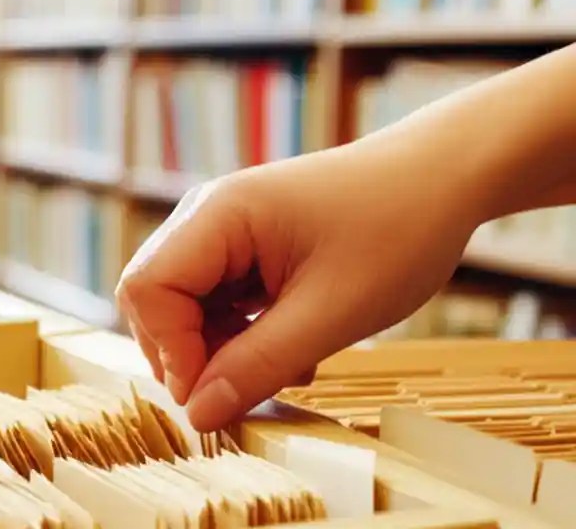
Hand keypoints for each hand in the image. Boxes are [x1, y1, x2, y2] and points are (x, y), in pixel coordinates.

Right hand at [115, 139, 479, 431]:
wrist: (444, 177)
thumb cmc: (398, 227)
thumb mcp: (333, 313)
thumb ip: (258, 365)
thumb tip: (197, 415)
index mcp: (218, 214)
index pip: (147, 289)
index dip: (170, 350)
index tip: (216, 395)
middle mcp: (206, 217)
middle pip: (153, 299)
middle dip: (188, 354)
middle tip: (246, 388)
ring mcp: (222, 231)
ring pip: (182, 307)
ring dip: (218, 350)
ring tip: (283, 366)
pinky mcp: (243, 248)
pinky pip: (214, 303)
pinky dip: (240, 337)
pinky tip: (291, 349)